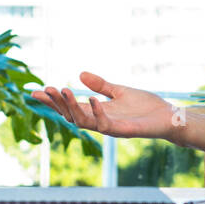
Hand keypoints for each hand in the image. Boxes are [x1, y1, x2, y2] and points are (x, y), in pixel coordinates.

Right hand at [31, 71, 181, 140]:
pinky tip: (91, 98)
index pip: (69, 108)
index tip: (35, 92)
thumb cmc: (146, 107)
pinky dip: (96, 112)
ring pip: (82, 121)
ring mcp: (111, 128)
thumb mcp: (119, 91)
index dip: (52, 101)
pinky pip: (105, 124)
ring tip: (63, 90)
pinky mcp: (123, 130)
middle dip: (56, 103)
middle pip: (70, 115)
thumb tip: (80, 73)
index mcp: (97, 112)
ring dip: (71, 106)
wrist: (169, 117)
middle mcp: (100, 122)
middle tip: (45, 89)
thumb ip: (101, 85)